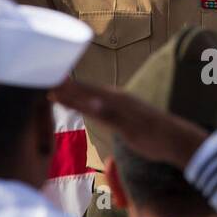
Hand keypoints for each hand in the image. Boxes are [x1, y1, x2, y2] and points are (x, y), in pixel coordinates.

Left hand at [49, 77, 207, 168]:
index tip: (46, 78)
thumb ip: (107, 115)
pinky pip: (111, 116)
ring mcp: (124, 109)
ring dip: (74, 93)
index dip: (65, 85)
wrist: (177, 139)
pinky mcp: (130, 123)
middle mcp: (117, 99)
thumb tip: (93, 110)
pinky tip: (88, 104)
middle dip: (63, 85)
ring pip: (94, 99)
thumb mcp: (124, 122)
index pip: (85, 90)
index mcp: (114, 98)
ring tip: (53, 88)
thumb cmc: (152, 132)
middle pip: (85, 90)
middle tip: (39, 77)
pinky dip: (99, 108)